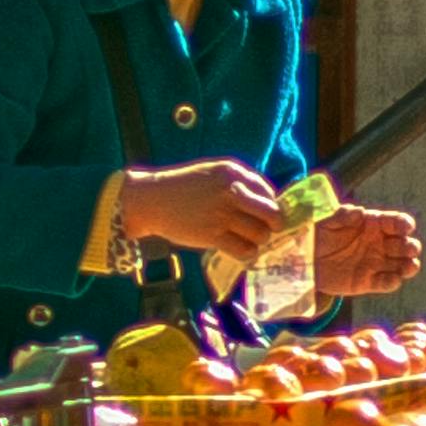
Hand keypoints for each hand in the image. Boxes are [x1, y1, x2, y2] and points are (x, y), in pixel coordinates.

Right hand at [113, 159, 287, 258]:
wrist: (152, 199)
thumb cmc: (184, 186)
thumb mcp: (214, 172)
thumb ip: (240, 183)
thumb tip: (269, 203)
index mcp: (233, 173)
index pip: (268, 193)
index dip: (270, 207)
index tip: (264, 215)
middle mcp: (231, 192)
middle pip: (272, 214)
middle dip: (273, 225)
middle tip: (265, 230)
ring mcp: (222, 214)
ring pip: (260, 234)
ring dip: (258, 240)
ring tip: (246, 239)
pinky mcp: (212, 236)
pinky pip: (244, 250)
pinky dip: (247, 253)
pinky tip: (241, 250)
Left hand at [309, 207, 421, 297]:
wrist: (306, 259)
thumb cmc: (318, 233)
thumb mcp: (326, 220)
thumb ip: (341, 215)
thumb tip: (359, 212)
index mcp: (374, 223)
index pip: (396, 222)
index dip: (405, 224)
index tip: (406, 227)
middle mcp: (380, 243)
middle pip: (405, 245)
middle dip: (410, 247)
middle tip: (408, 249)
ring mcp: (377, 263)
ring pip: (402, 265)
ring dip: (409, 266)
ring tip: (409, 267)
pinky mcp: (369, 282)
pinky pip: (387, 283)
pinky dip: (392, 282)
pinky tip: (393, 280)